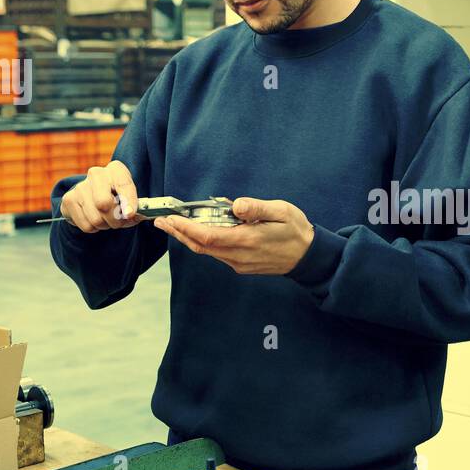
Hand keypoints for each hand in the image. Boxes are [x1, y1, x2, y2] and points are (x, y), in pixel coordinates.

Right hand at [59, 161, 140, 232]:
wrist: (94, 196)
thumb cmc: (118, 198)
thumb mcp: (130, 199)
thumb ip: (136, 207)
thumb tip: (131, 215)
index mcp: (116, 169)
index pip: (123, 184)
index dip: (128, 201)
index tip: (130, 214)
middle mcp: (96, 173)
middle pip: (104, 203)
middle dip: (115, 219)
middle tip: (119, 222)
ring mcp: (80, 186)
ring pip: (96, 219)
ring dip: (105, 225)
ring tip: (107, 220)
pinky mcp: (68, 199)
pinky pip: (86, 225)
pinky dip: (94, 228)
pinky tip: (95, 220)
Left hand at [153, 197, 314, 274]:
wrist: (309, 257)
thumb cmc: (296, 231)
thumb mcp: (282, 212)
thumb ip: (257, 208)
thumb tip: (235, 205)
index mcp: (247, 241)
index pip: (208, 236)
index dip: (186, 228)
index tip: (171, 218)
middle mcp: (238, 256)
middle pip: (200, 246)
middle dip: (179, 233)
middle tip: (161, 221)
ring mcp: (239, 263)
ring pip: (206, 251)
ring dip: (188, 238)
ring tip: (173, 224)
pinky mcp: (241, 265)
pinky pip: (216, 254)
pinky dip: (203, 242)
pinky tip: (198, 231)